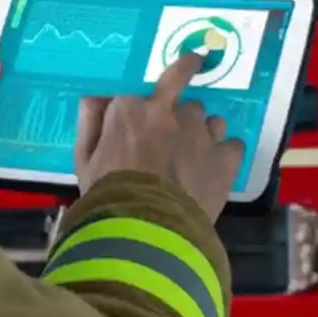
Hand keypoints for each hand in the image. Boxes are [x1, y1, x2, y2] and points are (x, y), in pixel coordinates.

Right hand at [74, 53, 244, 221]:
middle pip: (183, 99)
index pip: (141, 88)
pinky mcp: (226, 156)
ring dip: (204, 133)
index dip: (146, 104)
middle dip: (180, 116)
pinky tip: (215, 171)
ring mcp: (201, 132)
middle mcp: (171, 111)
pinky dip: (225, 155)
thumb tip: (93, 99)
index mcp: (132, 108)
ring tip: (195, 159)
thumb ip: (90, 123)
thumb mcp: (84, 159)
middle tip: (174, 138)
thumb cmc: (107, 194)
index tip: (149, 111)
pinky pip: (233, 144)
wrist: (146, 227)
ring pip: (210, 120)